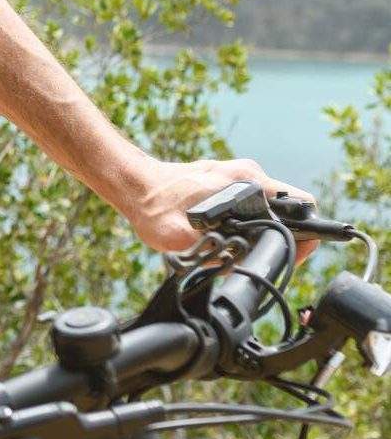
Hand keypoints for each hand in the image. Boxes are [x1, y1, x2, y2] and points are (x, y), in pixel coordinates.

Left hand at [123, 157, 318, 256]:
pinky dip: (251, 218)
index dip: (306, 233)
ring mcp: (238, 174)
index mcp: (246, 183)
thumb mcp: (179, 238)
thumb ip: (212, 252)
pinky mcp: (227, 178)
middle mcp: (248, 174)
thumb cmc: (153, 207)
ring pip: (271, 206)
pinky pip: (254, 202)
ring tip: (247, 247)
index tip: (299, 251)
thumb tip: (239, 265)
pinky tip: (234, 234)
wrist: (133, 184)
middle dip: (284, 234)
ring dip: (265, 227)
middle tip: (265, 256)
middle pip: (289, 208)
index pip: (300, 205)